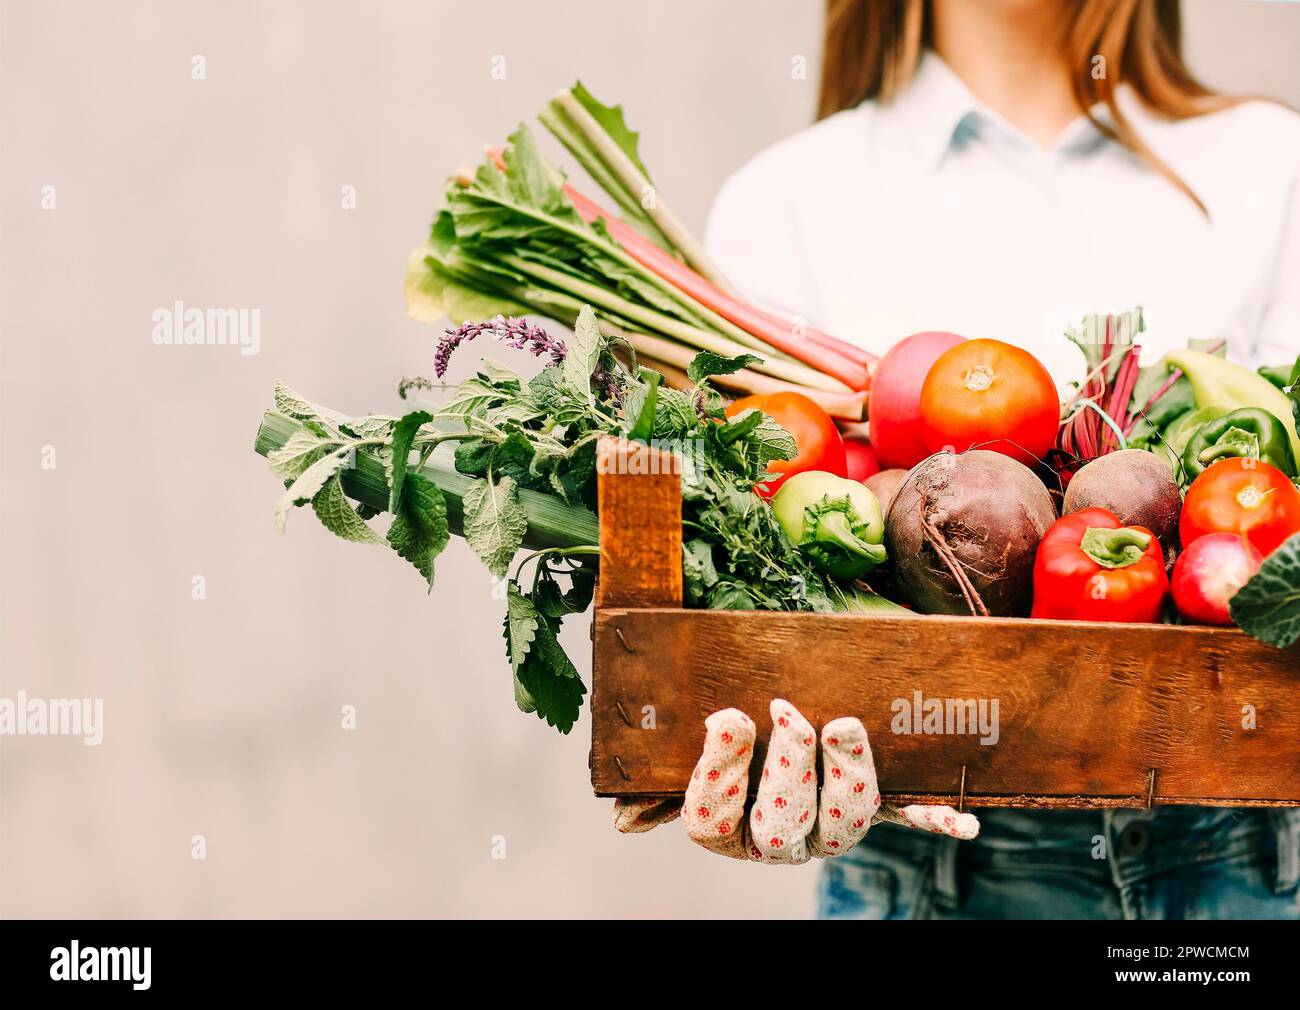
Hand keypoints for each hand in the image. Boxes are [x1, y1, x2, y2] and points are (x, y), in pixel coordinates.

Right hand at [614, 699, 978, 862]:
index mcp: (726, 822)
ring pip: (843, 827)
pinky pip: (906, 816)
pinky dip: (934, 817)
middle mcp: (777, 835)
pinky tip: (965, 822)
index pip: (712, 819)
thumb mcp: (688, 738)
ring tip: (842, 726)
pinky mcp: (875, 803)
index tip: (729, 718)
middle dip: (788, 769)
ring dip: (848, 778)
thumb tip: (624, 825)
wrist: (779, 700)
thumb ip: (658, 770)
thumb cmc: (724, 712)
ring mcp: (827, 823)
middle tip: (787, 713)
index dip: (722, 772)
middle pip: (783, 828)